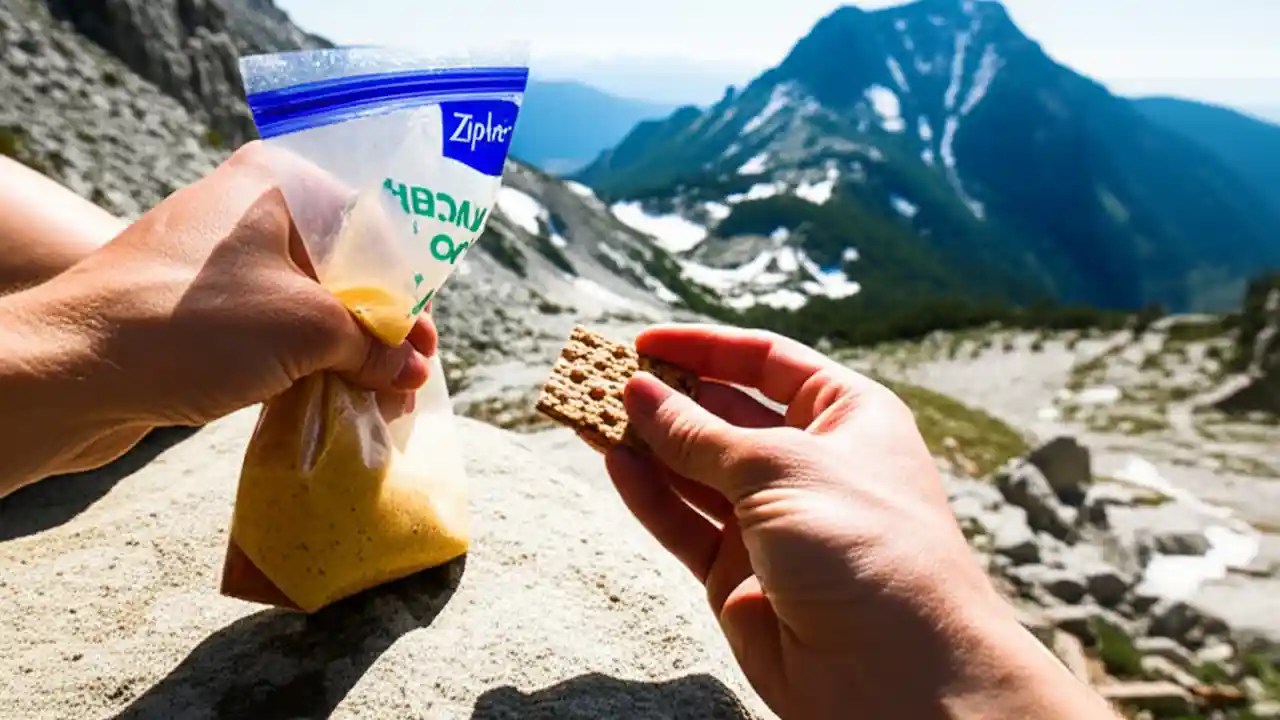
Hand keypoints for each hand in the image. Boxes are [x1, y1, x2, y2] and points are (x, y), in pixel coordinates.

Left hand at [0, 142, 435, 491]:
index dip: (409, 282)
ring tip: (385, 395)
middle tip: (414, 373)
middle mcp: (248, 213)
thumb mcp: (306, 328)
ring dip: (348, 351)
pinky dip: (307, 360)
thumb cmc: (194, 325)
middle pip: (341, 267)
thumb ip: (371, 344)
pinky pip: (271, 328)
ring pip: (307, 303)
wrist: (71, 369)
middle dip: (382, 326)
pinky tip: (336, 396)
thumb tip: (413, 370)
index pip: (370, 222)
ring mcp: (220, 264)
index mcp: (276, 182)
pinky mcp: (198, 310)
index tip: (429, 333)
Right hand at [606, 325, 1113, 718]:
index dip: (705, 349)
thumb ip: (698, 433)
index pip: (767, 362)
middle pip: (722, 414)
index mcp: (846, 417)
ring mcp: (772, 523)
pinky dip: (647, 494)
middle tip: (600, 374)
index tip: (644, 341)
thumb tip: (636, 390)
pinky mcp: (738, 575)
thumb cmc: (864, 546)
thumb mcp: (779, 467)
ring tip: (582, 411)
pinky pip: (683, 523)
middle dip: (664, 395)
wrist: (896, 674)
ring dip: (642, 442)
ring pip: (692, 471)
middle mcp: (809, 464)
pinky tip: (611, 462)